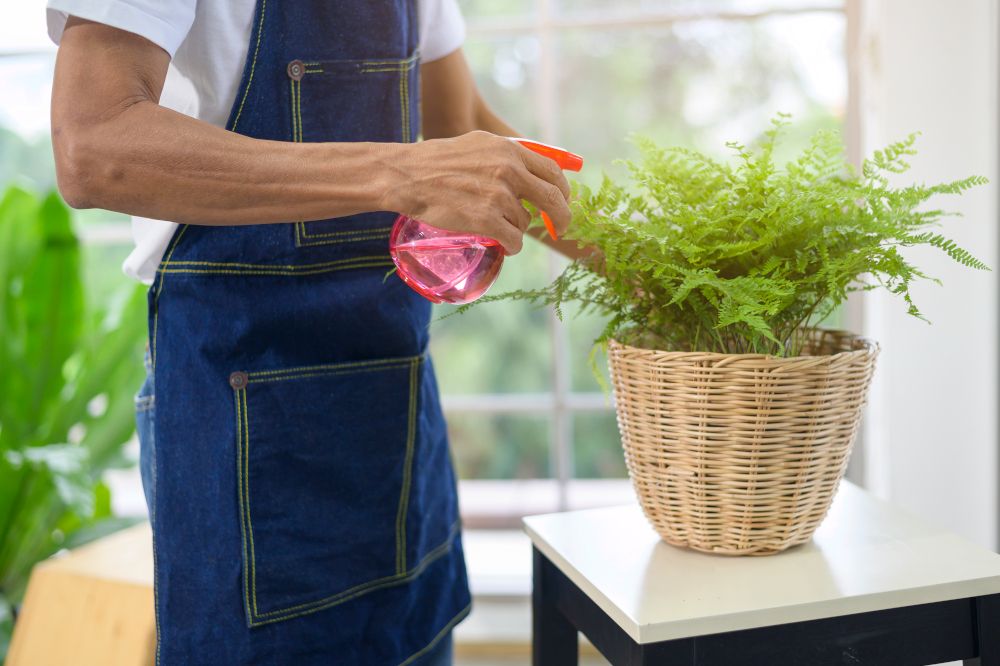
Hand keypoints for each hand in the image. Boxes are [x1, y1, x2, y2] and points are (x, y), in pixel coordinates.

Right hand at [383, 131, 570, 253]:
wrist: (407, 176)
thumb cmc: (438, 161)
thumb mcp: (478, 144)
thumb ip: (508, 155)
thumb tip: (535, 170)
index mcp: (510, 150)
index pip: (552, 171)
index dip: (564, 190)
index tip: (564, 202)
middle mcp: (509, 171)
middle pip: (553, 199)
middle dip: (561, 218)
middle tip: (560, 228)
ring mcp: (498, 196)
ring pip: (525, 223)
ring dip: (515, 229)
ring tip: (495, 226)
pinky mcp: (486, 219)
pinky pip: (513, 240)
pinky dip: (510, 246)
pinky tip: (501, 244)